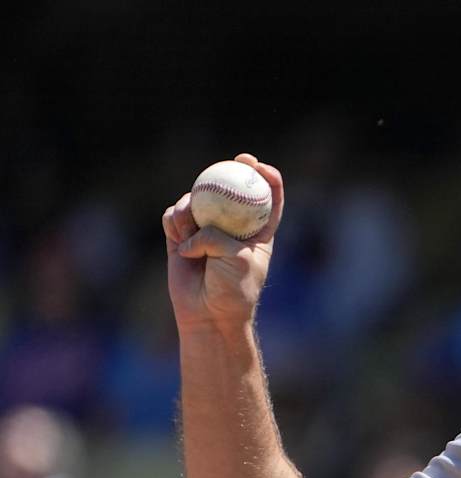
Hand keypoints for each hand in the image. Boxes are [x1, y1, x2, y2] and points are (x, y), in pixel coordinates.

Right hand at [162, 153, 285, 334]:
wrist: (208, 313)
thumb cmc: (233, 288)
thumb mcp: (237, 259)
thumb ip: (219, 236)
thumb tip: (196, 228)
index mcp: (258, 230)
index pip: (268, 197)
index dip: (268, 178)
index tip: (260, 167)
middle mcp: (231, 225)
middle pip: (231, 188)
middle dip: (233, 168)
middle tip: (236, 160)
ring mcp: (204, 228)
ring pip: (195, 200)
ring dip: (191, 209)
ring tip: (192, 234)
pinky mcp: (179, 236)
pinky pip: (172, 216)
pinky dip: (175, 222)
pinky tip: (180, 238)